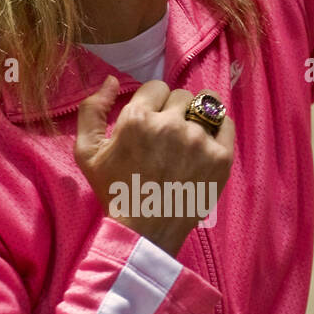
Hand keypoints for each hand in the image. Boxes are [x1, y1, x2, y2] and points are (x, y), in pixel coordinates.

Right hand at [75, 74, 235, 256]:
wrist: (144, 233)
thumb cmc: (114, 192)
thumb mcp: (87, 152)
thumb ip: (92, 110)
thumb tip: (112, 80)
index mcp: (137, 118)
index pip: (155, 87)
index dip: (152, 104)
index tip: (150, 124)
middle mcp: (170, 124)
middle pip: (181, 96)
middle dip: (173, 111)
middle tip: (167, 137)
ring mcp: (199, 140)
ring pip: (205, 107)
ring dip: (196, 117)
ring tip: (188, 139)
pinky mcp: (220, 157)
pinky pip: (226, 124)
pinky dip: (218, 128)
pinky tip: (206, 142)